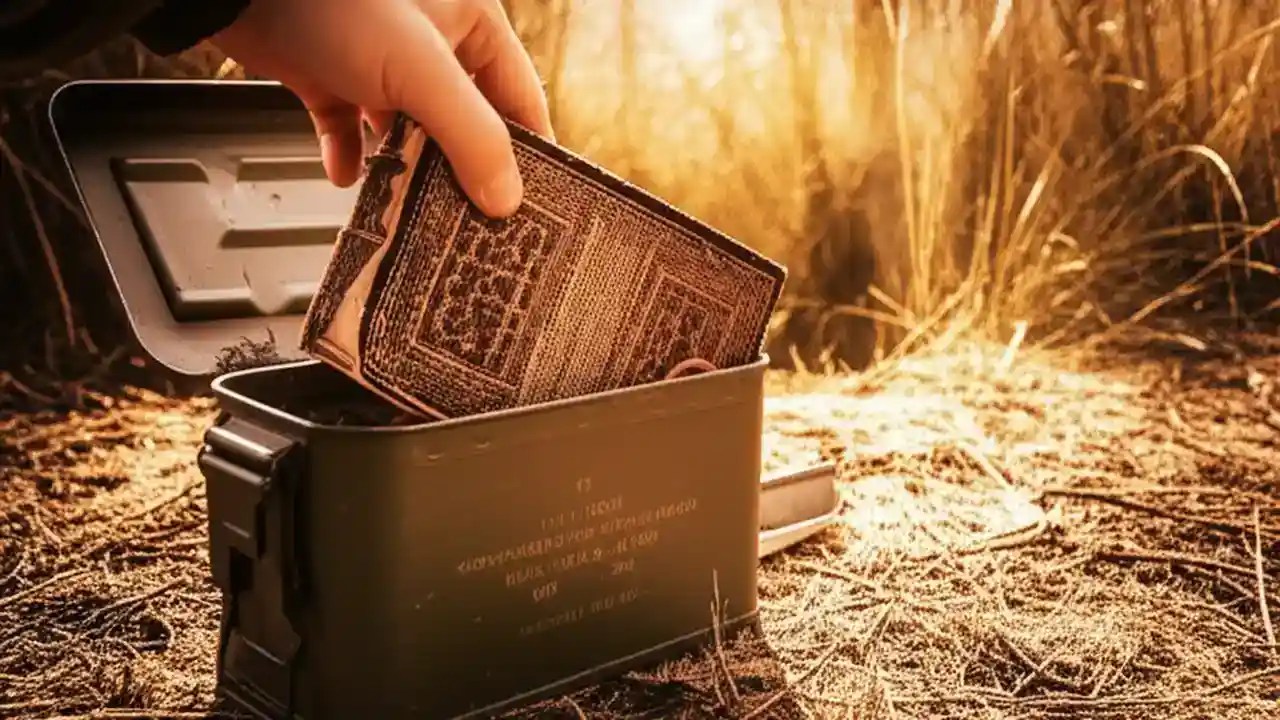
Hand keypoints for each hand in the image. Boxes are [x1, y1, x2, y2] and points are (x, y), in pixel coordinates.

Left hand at [210, 0, 551, 217]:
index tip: (530, 202)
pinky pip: (348, 123)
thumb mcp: (419, 69)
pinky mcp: (325, 67)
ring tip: (410, 204)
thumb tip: (506, 200)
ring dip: (405, 165)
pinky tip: (349, 174)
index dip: (526, 149)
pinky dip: (350, 152)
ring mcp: (373, 53)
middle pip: (462, 117)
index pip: (518, 94)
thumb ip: (470, 135)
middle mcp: (427, 35)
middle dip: (461, 167)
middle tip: (469, 218)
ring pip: (406, 124)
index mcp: (469, 17)